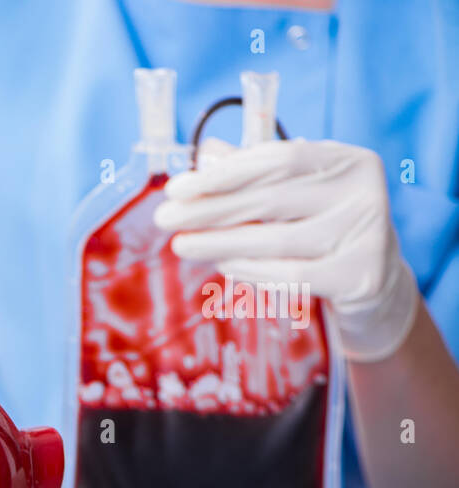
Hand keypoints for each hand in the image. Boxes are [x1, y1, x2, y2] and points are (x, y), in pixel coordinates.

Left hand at [154, 137, 419, 362]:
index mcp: (348, 160)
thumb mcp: (294, 194)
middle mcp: (363, 191)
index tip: (175, 188)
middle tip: (165, 219)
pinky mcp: (360, 275)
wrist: (374, 281)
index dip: (223, 173)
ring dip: (220, 243)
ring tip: (182, 246)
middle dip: (210, 209)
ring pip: (277, 239)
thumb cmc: (323, 227)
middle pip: (271, 199)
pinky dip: (251, 270)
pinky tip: (222, 267)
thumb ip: (254, 173)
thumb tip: (205, 155)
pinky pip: (291, 274)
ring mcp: (367, 234)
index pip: (277, 159)